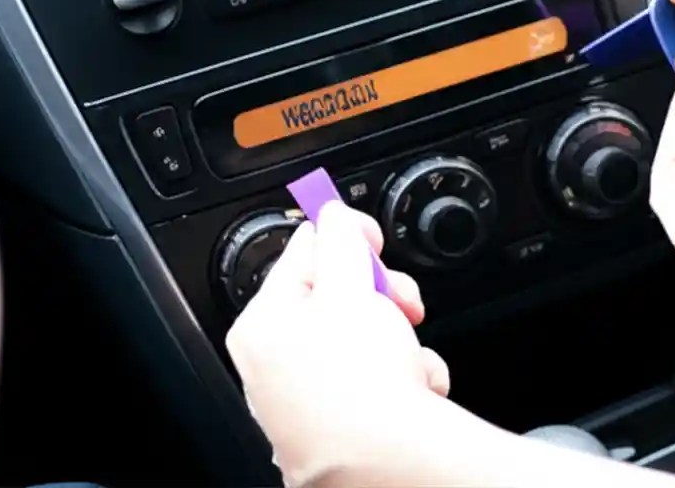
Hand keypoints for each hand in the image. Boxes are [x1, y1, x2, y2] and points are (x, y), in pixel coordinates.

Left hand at [226, 202, 450, 486]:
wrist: (386, 466)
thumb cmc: (359, 381)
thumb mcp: (352, 285)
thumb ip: (341, 240)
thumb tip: (331, 212)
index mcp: (262, 322)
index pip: (304, 252)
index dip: (348, 240)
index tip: (375, 242)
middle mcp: (271, 364)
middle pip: (336, 299)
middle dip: (382, 298)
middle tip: (403, 305)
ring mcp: (301, 401)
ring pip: (363, 342)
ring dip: (398, 341)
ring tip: (409, 360)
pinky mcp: (333, 429)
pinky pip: (373, 383)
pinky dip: (400, 380)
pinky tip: (411, 389)